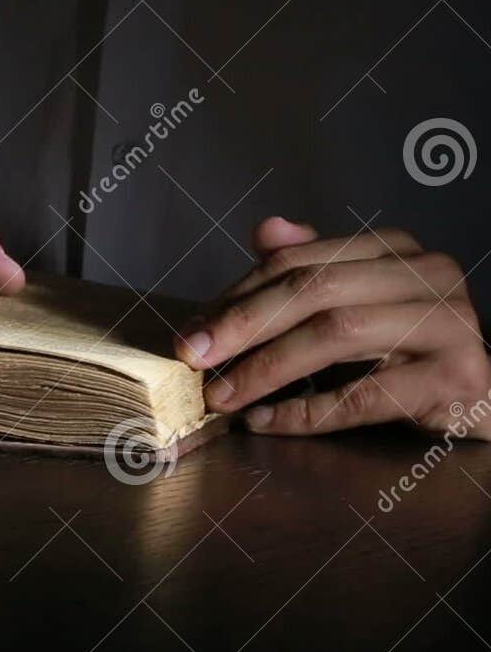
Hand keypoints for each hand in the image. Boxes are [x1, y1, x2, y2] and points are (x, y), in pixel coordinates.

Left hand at [175, 216, 490, 438]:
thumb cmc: (415, 350)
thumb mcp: (359, 303)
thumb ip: (313, 269)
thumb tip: (264, 229)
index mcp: (395, 248)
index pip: (298, 262)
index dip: (237, 295)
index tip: (191, 330)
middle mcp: (427, 273)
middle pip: (313, 290)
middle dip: (242, 324)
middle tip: (191, 357)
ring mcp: (448, 321)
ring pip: (335, 335)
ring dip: (265, 369)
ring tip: (221, 396)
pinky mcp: (458, 374)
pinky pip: (363, 396)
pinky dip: (305, 412)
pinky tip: (265, 422)